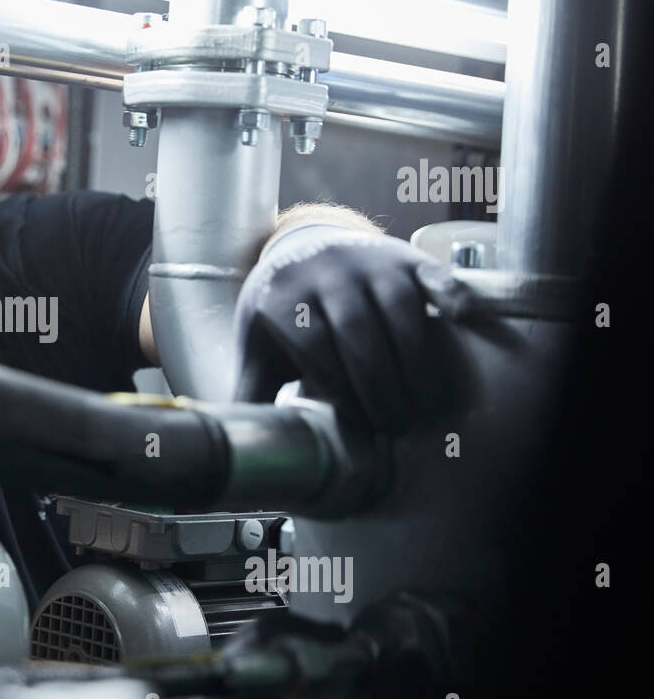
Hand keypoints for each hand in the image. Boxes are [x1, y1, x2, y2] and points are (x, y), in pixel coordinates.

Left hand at [232, 224, 481, 431]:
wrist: (302, 248)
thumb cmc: (282, 313)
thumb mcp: (259, 346)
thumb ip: (251, 393)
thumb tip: (235, 450)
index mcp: (283, 296)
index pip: (312, 345)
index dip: (335, 387)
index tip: (355, 422)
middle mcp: (326, 272)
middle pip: (357, 332)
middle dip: (378, 383)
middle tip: (395, 425)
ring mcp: (369, 261)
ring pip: (398, 308)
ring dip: (414, 360)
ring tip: (421, 403)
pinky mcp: (407, 257)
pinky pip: (434, 274)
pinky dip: (452, 295)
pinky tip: (463, 321)